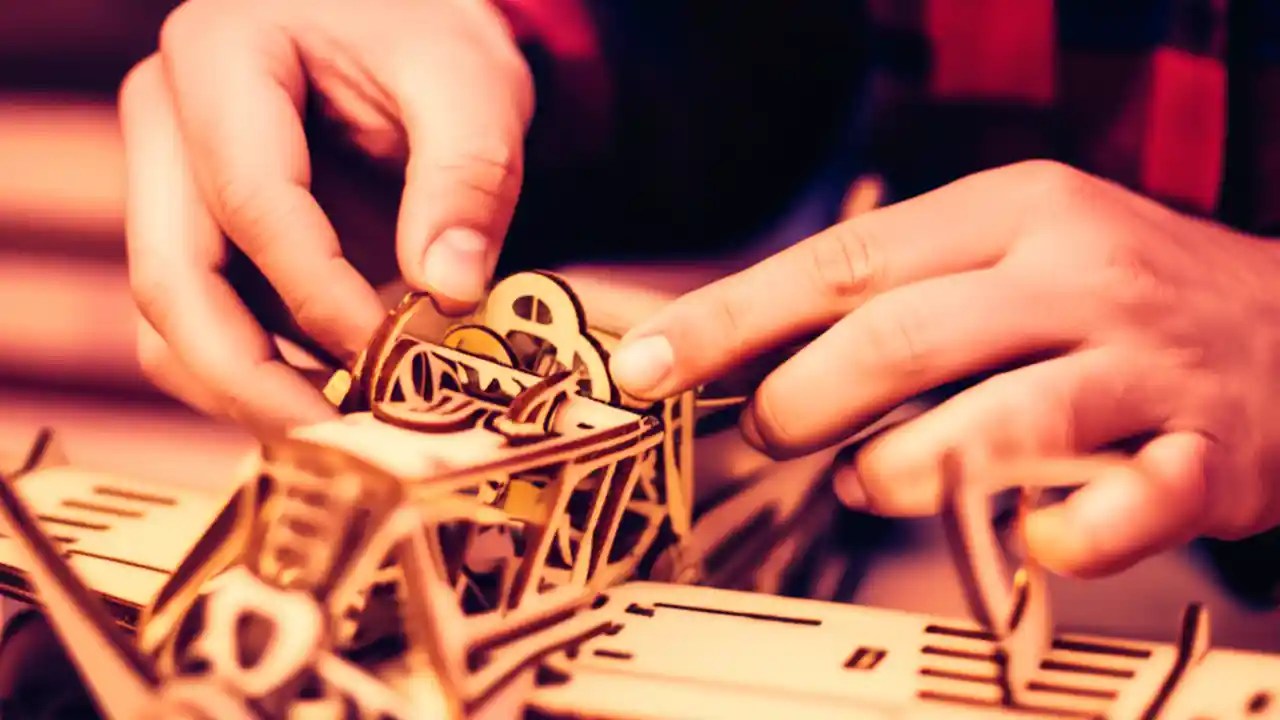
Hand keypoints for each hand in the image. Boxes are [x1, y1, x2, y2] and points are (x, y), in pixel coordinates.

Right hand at [119, 0, 532, 431]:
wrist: (398, 21)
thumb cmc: (425, 31)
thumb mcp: (468, 78)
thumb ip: (467, 176)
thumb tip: (450, 292)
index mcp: (220, 59)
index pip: (252, 201)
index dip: (318, 294)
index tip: (392, 353)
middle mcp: (167, 120)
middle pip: (172, 276)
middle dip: (250, 378)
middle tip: (339, 440)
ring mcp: (170, 179)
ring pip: (170, 314)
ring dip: (242, 390)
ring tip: (338, 433)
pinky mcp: (196, 228)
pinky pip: (201, 320)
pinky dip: (251, 373)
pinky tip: (329, 399)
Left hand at [609, 160, 1279, 576]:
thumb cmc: (1115, 298)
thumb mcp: (1004, 254)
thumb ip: (888, 297)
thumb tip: (740, 356)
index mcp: (1009, 214)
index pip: (840, 262)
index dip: (729, 320)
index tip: (643, 368)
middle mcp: (1074, 277)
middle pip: (902, 336)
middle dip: (802, 399)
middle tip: (765, 433)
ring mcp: (1144, 367)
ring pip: (1001, 420)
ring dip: (904, 466)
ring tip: (868, 483)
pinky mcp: (1207, 456)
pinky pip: (1125, 508)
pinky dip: (1059, 534)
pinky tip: (1026, 537)